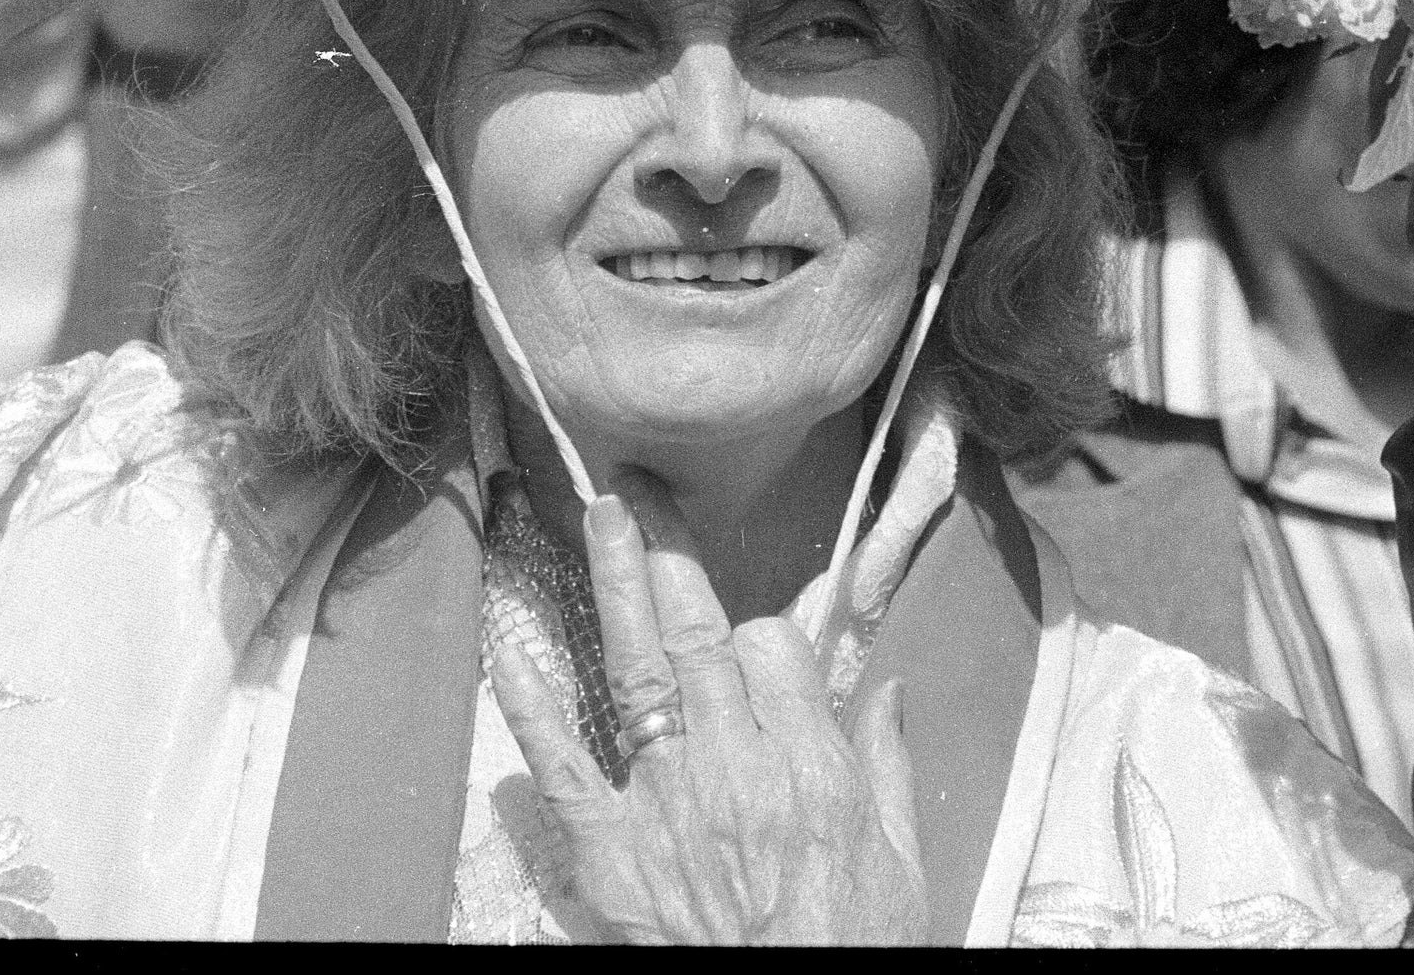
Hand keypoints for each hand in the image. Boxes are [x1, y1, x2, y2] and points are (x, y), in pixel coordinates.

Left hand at [490, 479, 928, 946]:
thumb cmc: (852, 957)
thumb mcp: (904, 870)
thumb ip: (890, 771)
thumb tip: (890, 691)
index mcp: (812, 772)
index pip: (780, 646)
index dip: (768, 631)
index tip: (761, 644)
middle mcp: (736, 773)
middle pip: (700, 632)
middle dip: (670, 550)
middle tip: (640, 485)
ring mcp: (666, 808)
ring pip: (636, 670)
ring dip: (615, 583)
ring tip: (599, 515)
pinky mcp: (611, 856)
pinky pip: (563, 767)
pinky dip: (532, 704)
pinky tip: (510, 644)